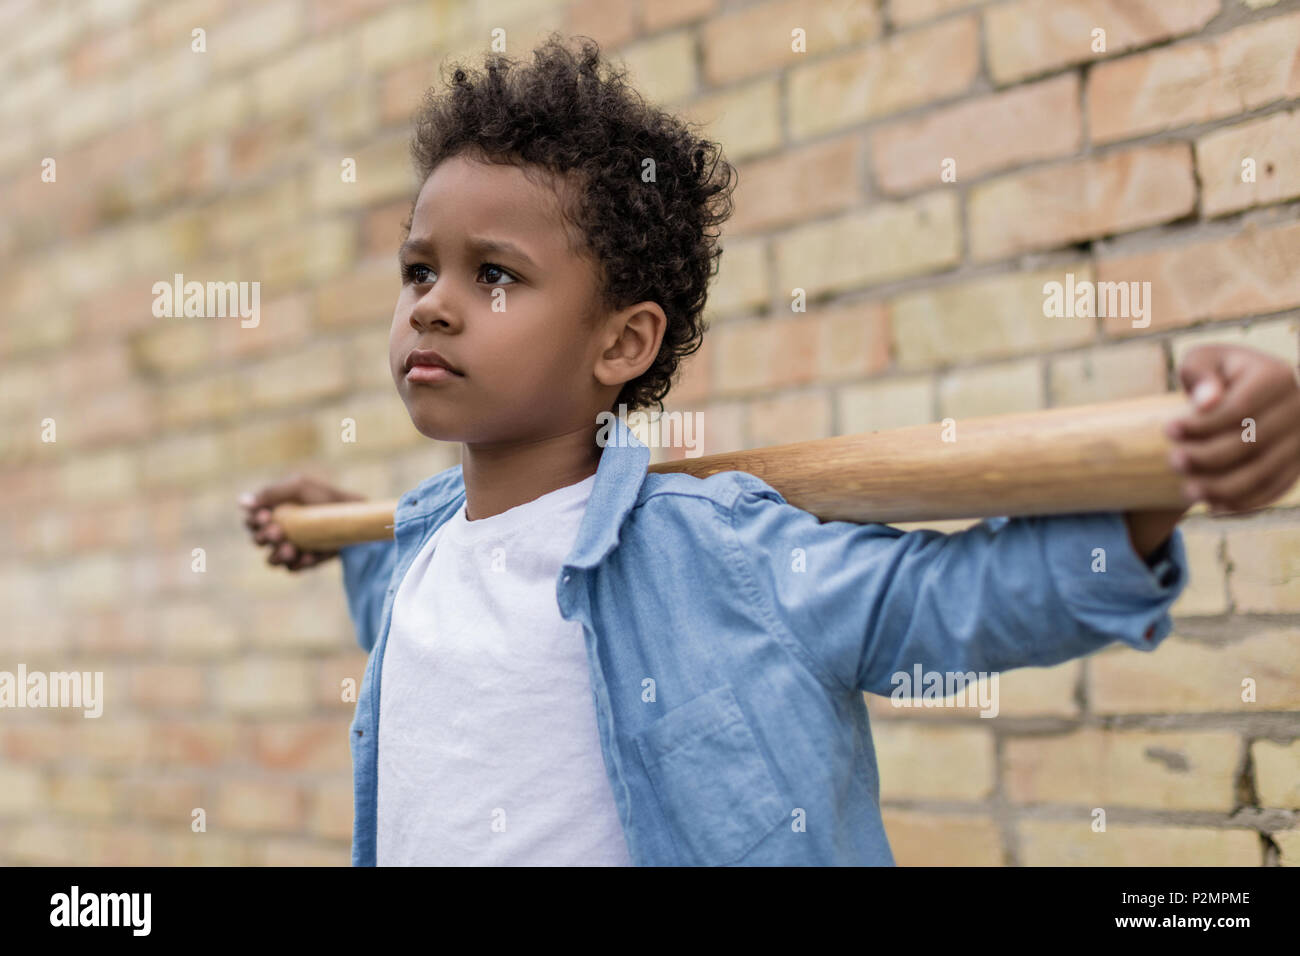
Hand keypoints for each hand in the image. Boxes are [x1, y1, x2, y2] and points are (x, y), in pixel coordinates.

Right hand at [238, 473, 365, 570]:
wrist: (351, 512)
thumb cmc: (322, 496)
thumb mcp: (298, 487)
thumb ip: (270, 493)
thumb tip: (242, 502)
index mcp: (270, 514)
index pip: (251, 522)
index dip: (254, 522)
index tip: (267, 516)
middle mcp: (276, 533)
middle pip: (258, 541)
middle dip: (265, 538)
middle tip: (279, 532)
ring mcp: (289, 549)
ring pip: (271, 560)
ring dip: (277, 555)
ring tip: (290, 548)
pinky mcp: (303, 561)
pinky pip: (292, 569)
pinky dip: (298, 564)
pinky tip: (307, 557)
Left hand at [1166, 344, 1299, 514]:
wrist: (1245, 392)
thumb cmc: (1215, 376)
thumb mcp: (1203, 360)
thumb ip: (1200, 373)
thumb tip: (1206, 402)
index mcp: (1277, 377)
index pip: (1239, 409)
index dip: (1201, 424)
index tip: (1167, 429)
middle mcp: (1298, 409)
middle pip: (1251, 443)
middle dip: (1207, 457)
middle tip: (1173, 461)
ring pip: (1264, 473)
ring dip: (1223, 488)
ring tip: (1187, 491)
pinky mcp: (1298, 465)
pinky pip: (1274, 490)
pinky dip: (1243, 504)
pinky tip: (1212, 507)